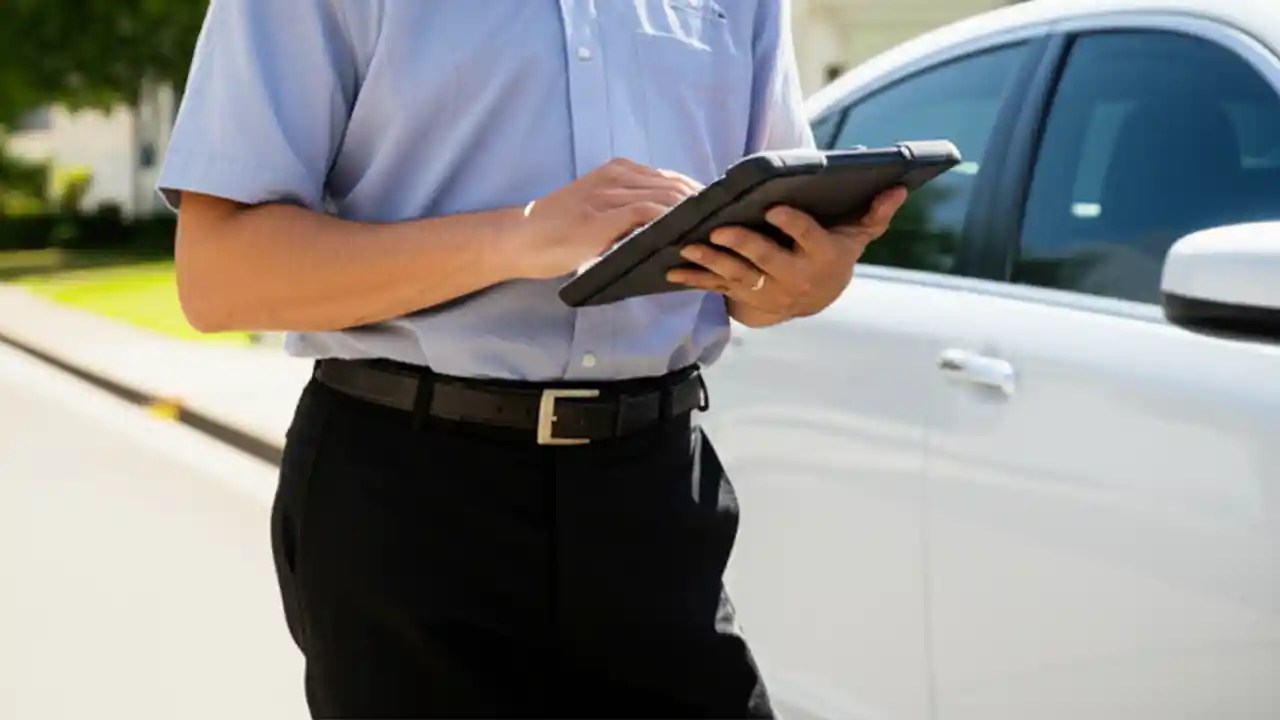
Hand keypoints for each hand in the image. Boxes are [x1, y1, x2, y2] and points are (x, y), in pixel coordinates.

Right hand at [508, 158, 701, 279]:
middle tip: (727, 226)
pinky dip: (672, 224)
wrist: (520, 237)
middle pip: (676, 185)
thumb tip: (668, 228)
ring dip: (694, 217)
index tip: (719, 215)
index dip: (699, 197)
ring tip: (716, 234)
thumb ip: (629, 212)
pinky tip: (688, 237)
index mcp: (618, 171)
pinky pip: (650, 213)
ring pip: (668, 198)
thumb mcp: (599, 213)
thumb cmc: (558, 232)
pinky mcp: (605, 214)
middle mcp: (617, 176)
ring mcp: (610, 193)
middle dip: (704, 206)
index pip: (671, 179)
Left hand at [667, 187, 907, 325]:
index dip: (793, 226)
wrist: (816, 297)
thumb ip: (875, 212)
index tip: (775, 209)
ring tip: (690, 246)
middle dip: (744, 245)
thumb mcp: (857, 235)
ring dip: (712, 261)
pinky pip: (715, 286)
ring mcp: (766, 288)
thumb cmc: (834, 252)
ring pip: (737, 275)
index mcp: (821, 257)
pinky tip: (672, 269)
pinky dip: (693, 278)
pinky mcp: (743, 294)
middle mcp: (793, 277)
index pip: (809, 239)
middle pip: (767, 261)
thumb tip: (898, 186)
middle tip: (721, 229)